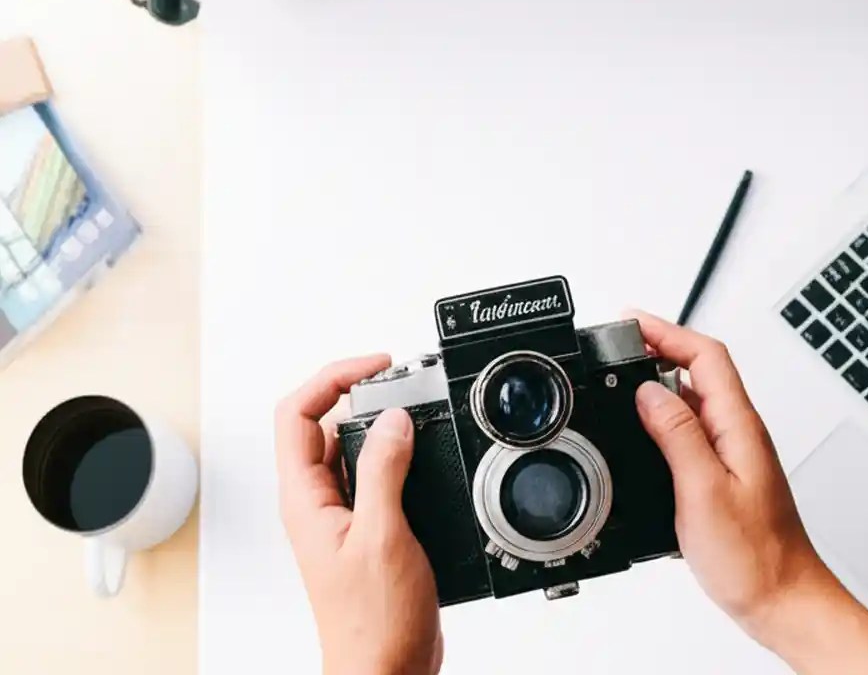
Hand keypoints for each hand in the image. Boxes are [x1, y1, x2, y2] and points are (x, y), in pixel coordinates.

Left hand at [275, 355, 442, 674]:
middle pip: (323, 424)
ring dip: (383, 426)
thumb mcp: (382, 535)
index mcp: (304, 499)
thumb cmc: (372, 622)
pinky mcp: (369, 529)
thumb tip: (393, 418)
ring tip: (417, 411)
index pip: (298, 413)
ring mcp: (342, 516)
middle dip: (362, 395)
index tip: (378, 366)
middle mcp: (317, 503)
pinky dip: (401, 458)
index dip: (333, 377)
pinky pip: (377, 477)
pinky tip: (426, 458)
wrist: (386, 669)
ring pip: (353, 450)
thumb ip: (384, 471)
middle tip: (402, 382)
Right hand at [630, 313, 867, 673]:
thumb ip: (676, 435)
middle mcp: (739, 433)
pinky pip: (690, 433)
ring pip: (692, 401)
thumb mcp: (704, 491)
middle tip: (616, 346)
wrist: (783, 600)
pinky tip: (642, 435)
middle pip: (698, 370)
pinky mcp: (725, 477)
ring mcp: (733, 454)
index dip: (666, 330)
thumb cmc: (756, 558)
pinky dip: (661, 422)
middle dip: (656, 349)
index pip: (705, 355)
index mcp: (738, 427)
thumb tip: (646, 391)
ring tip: (620, 383)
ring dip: (657, 385)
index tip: (629, 322)